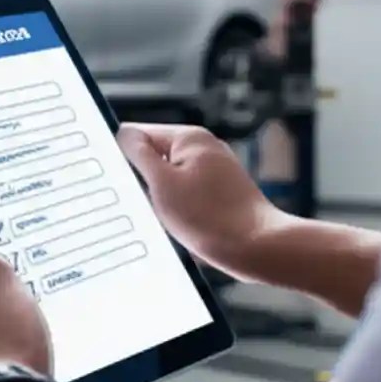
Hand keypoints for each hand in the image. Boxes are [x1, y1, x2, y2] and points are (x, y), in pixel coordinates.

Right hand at [117, 123, 283, 280]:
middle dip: (148, 181)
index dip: (126, 158)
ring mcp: (217, 169)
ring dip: (165, 198)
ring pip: (172, 179)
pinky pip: (189, 194)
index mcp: (190, 138)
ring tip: (177, 216)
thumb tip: (124, 134)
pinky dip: (183, 208)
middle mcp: (206, 148)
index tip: (126, 181)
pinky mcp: (223, 191)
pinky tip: (190, 223)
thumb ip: (140, 154)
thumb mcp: (162, 184)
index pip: (141, 134)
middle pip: (157, 157)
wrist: (256, 247)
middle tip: (155, 203)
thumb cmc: (211, 218)